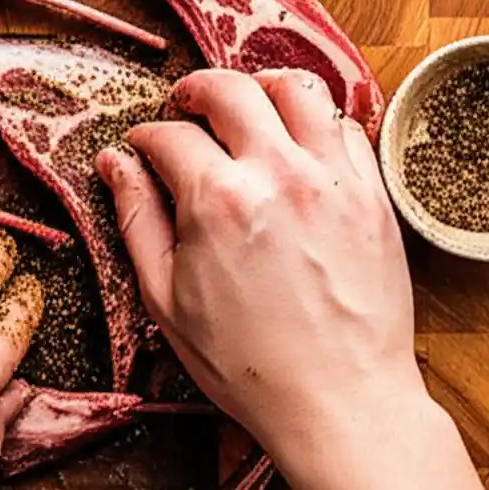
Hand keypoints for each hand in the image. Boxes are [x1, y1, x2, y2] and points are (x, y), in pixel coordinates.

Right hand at [97, 68, 420, 453]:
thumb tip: (115, 164)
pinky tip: (298, 143)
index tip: (140, 148)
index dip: (145, 137)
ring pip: (299, 89)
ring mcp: (334, 179)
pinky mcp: (373, 196)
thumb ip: (136, 220)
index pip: (170, 136)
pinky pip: (347, 127)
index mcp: (216, 200)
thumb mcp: (165, 299)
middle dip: (196, 91)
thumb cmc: (246, 364)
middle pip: (231, 90)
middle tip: (184, 108)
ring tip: (247, 107)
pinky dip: (316, 121)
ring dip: (262, 88)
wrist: (339, 402)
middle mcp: (277, 173)